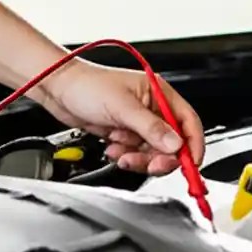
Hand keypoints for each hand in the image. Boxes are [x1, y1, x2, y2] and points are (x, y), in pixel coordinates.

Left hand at [34, 61, 203, 174]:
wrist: (59, 91)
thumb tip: (176, 145)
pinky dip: (125, 156)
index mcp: (160, 94)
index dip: (192, 145)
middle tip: (148, 164)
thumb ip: (151, 128)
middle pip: (172, 143)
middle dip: (160, 157)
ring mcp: (138, 123)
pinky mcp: (124, 134)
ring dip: (138, 157)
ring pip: (152, 152)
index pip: (188, 123)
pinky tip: (112, 147)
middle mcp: (153, 109)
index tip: (189, 164)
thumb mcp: (123, 108)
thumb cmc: (88, 86)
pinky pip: (135, 154)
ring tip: (121, 152)